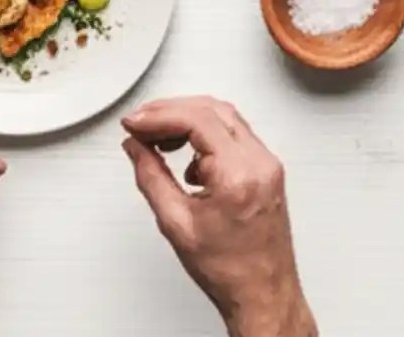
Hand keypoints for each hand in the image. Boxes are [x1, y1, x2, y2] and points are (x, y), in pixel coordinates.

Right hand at [122, 96, 315, 336]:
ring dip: (188, 118)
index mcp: (238, 176)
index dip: (158, 115)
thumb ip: (151, 177)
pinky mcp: (268, 170)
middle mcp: (260, 164)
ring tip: (158, 136)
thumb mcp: (176, 223)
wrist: (262, 293)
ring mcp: (268, 165)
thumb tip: (136, 147)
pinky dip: (206, 133)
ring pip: (225, 117)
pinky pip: (235, 135)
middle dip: (170, 110)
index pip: (197, 120)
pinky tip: (186, 156)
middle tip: (141, 123)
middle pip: (212, 110)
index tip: (135, 122)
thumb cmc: (229, 270)